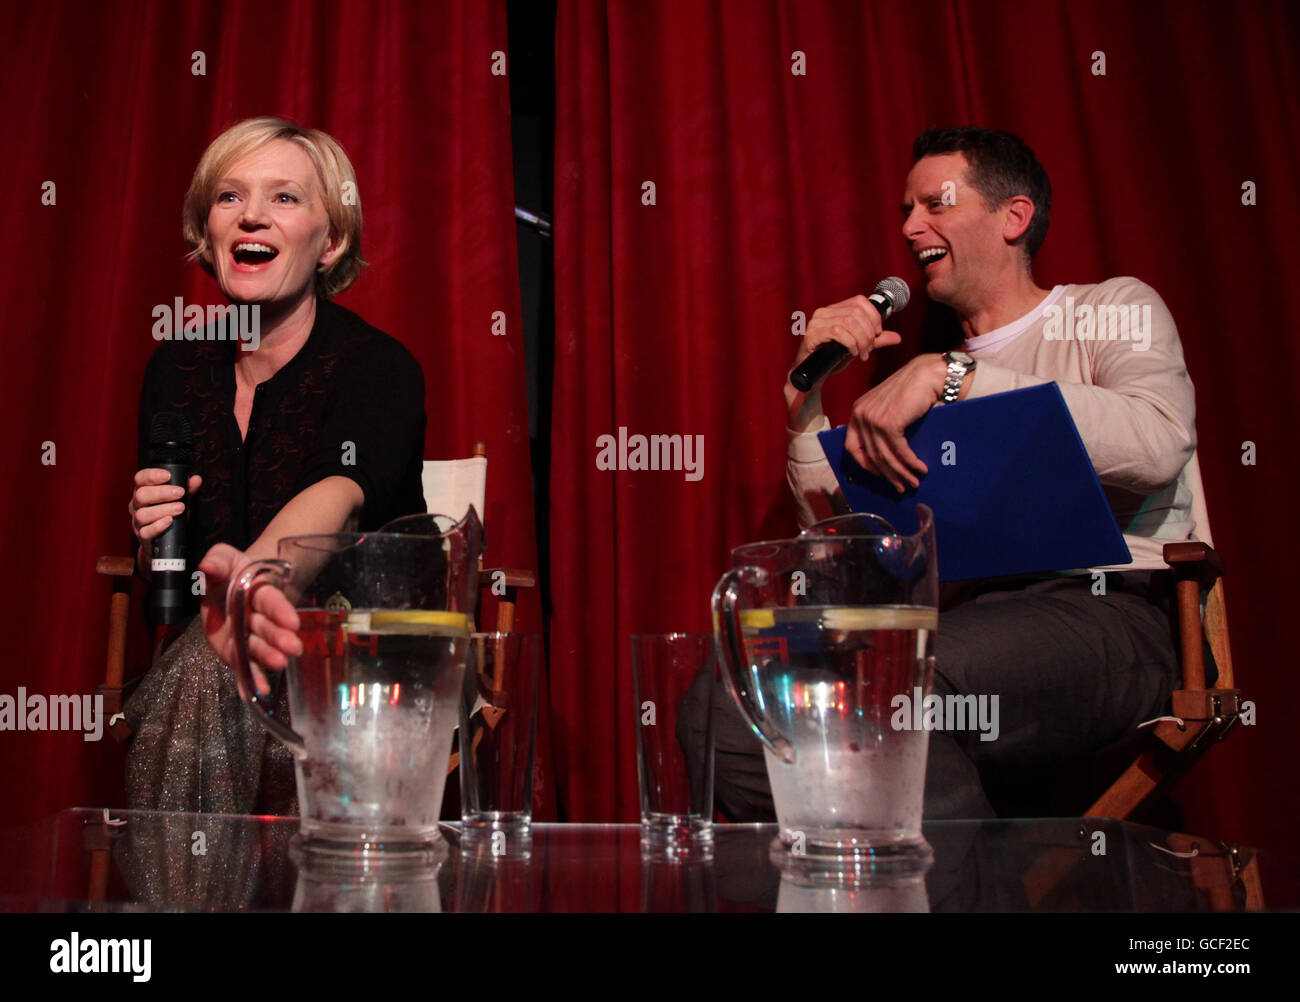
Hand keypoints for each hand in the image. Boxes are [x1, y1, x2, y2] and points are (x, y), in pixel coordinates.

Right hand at [129, 469, 201, 543]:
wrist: (163, 539)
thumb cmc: (170, 513)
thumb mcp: (180, 499)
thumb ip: (188, 489)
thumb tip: (196, 479)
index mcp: (143, 491)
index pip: (140, 478)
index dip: (151, 475)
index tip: (167, 475)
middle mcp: (137, 505)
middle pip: (141, 495)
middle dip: (161, 492)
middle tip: (180, 493)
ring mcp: (138, 521)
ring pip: (142, 514)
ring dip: (163, 510)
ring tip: (180, 508)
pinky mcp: (142, 536)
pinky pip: (146, 532)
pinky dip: (158, 526)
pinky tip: (170, 521)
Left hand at [197, 543, 301, 700]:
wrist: (226, 586)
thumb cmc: (228, 571)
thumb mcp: (222, 559)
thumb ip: (216, 561)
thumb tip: (206, 567)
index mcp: (257, 592)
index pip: (270, 601)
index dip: (280, 611)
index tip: (292, 621)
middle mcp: (256, 617)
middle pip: (268, 628)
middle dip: (279, 638)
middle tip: (291, 648)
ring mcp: (247, 637)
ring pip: (259, 648)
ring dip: (268, 657)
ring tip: (278, 665)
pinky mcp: (237, 652)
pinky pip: (244, 668)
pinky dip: (250, 681)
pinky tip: (256, 692)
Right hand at [785, 295, 902, 425]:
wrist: (813, 377)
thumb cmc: (832, 360)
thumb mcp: (857, 347)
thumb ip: (875, 340)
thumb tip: (897, 337)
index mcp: (834, 310)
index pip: (859, 301)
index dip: (873, 316)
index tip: (878, 333)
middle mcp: (824, 312)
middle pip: (856, 312)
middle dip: (868, 332)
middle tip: (868, 349)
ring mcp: (816, 322)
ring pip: (849, 321)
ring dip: (861, 339)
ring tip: (861, 353)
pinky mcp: (812, 334)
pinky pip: (838, 332)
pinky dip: (850, 343)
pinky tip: (852, 353)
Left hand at [845, 354, 946, 491]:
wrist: (927, 375)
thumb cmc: (911, 390)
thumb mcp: (887, 407)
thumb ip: (879, 424)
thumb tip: (882, 454)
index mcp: (857, 411)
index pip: (851, 446)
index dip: (864, 464)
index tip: (878, 474)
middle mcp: (861, 415)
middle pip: (871, 455)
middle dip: (888, 474)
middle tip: (901, 486)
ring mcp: (873, 420)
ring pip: (885, 456)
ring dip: (901, 472)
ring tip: (913, 482)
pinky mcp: (889, 424)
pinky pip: (899, 451)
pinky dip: (910, 462)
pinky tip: (920, 468)